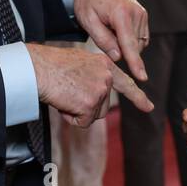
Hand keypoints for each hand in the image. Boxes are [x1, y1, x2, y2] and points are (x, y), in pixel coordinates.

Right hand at [27, 43, 152, 127]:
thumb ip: (93, 77)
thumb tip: (96, 96)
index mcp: (104, 64)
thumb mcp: (79, 64)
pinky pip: (83, 122)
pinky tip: (63, 102)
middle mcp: (106, 76)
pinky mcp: (90, 104)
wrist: (38, 69)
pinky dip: (71, 117)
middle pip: (104, 106)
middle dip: (88, 107)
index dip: (137, 97)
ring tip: (65, 95)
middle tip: (69, 94)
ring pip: (94, 115)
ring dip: (78, 112)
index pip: (125, 83)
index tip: (148, 107)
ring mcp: (100, 90)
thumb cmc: (51, 65)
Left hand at [72, 0, 149, 82]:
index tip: (142, 78)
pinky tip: (116, 28)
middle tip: (102, 33)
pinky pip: (139, 37)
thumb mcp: (88, 20)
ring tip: (108, 27)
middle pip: (132, 46)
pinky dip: (128, 38)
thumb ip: (103, 40)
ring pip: (136, 43)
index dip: (135, 63)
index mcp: (121, 13)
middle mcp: (136, 13)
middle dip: (119, 48)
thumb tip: (118, 57)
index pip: (129, 44)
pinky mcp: (143, 15)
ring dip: (123, 43)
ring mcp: (142, 13)